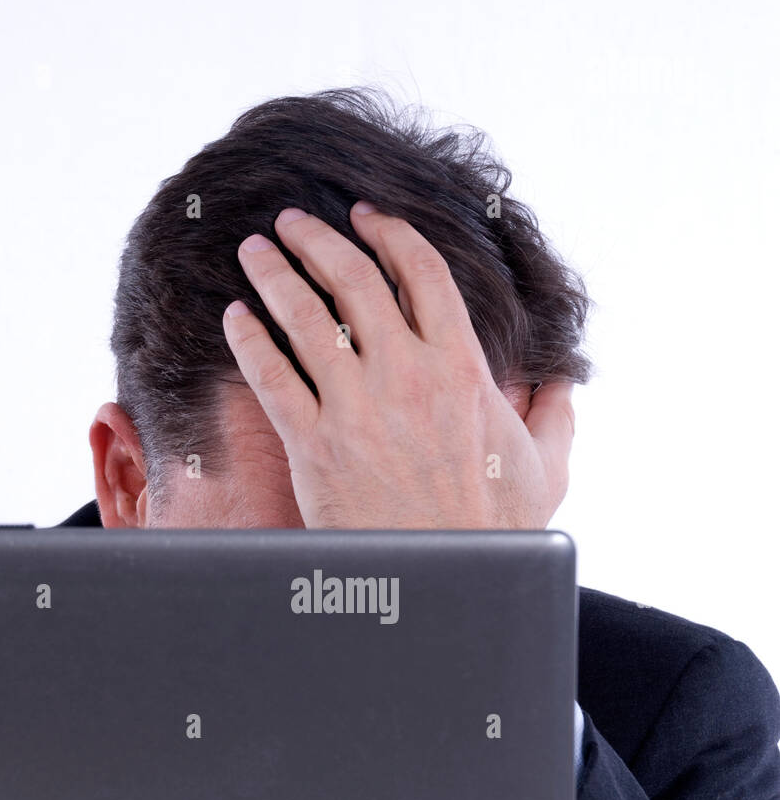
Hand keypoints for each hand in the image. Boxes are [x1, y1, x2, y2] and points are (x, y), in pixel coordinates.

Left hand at [222, 203, 574, 529]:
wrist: (439, 583)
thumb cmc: (491, 531)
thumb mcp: (545, 469)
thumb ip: (554, 416)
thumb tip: (562, 383)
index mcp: (461, 369)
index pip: (423, 272)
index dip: (390, 233)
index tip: (367, 216)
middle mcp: (405, 376)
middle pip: (354, 278)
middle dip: (317, 239)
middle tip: (293, 221)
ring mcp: (355, 408)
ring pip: (305, 316)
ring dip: (275, 274)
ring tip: (254, 252)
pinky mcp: (313, 445)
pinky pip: (271, 375)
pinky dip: (249, 339)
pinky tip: (235, 318)